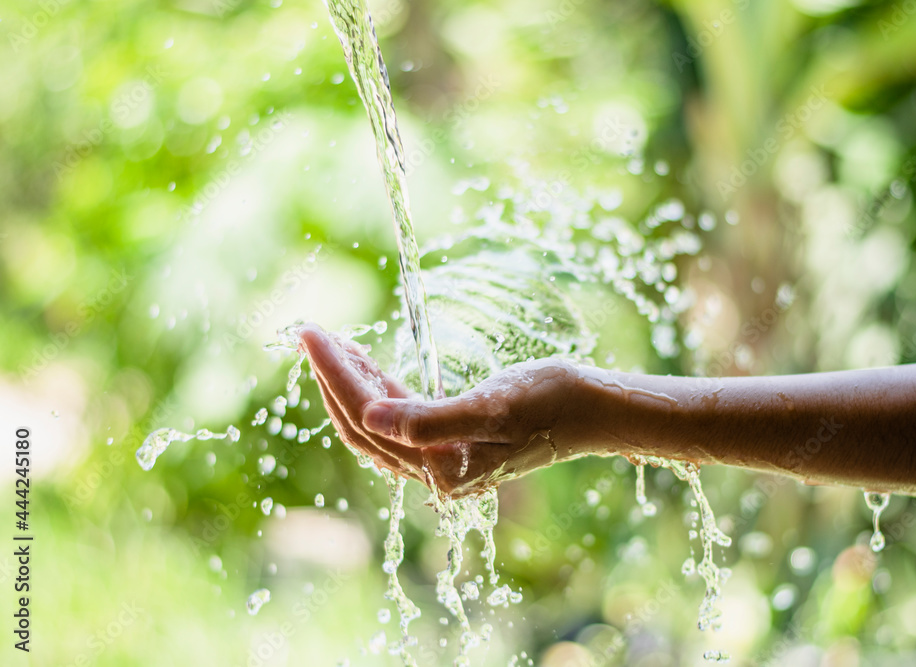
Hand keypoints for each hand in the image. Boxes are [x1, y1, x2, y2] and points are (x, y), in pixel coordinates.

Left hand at [298, 323, 594, 494]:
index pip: (368, 417)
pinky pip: (399, 421)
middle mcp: (435, 472)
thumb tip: (367, 418)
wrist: (593, 410)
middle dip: (332, 379)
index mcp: (440, 465)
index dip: (335, 373)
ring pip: (377, 424)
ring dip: (350, 384)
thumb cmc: (550, 401)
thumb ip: (429, 420)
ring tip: (333, 343)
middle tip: (311, 332)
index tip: (312, 331)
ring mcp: (443, 460)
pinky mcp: (452, 444)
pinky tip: (370, 366)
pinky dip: (377, 391)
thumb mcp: (492, 406)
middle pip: (362, 426)